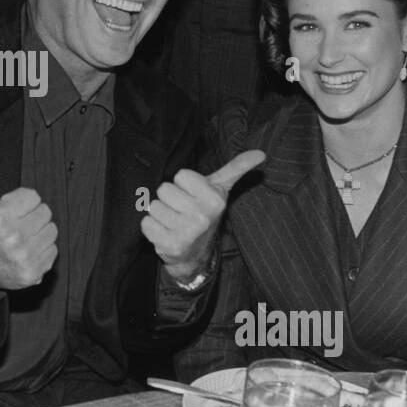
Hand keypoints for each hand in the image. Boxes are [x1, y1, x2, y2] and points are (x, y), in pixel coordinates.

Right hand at [0, 154, 56, 302]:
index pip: (34, 196)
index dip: (22, 200)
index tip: (10, 209)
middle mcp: (12, 240)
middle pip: (45, 212)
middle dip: (32, 214)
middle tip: (16, 222)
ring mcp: (23, 259)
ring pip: (52, 230)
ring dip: (39, 231)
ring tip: (22, 236)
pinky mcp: (33, 273)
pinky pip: (53, 250)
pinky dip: (42, 249)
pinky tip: (25, 251)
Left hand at [140, 150, 265, 281]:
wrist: (197, 253)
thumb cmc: (205, 211)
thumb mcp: (220, 189)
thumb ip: (236, 168)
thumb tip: (261, 153)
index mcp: (215, 199)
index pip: (180, 175)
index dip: (183, 184)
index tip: (192, 195)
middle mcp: (202, 216)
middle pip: (164, 189)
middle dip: (170, 198)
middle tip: (181, 210)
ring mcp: (186, 233)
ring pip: (154, 206)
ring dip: (160, 213)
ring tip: (174, 221)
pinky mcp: (169, 245)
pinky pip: (146, 223)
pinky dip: (152, 227)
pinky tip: (166, 233)